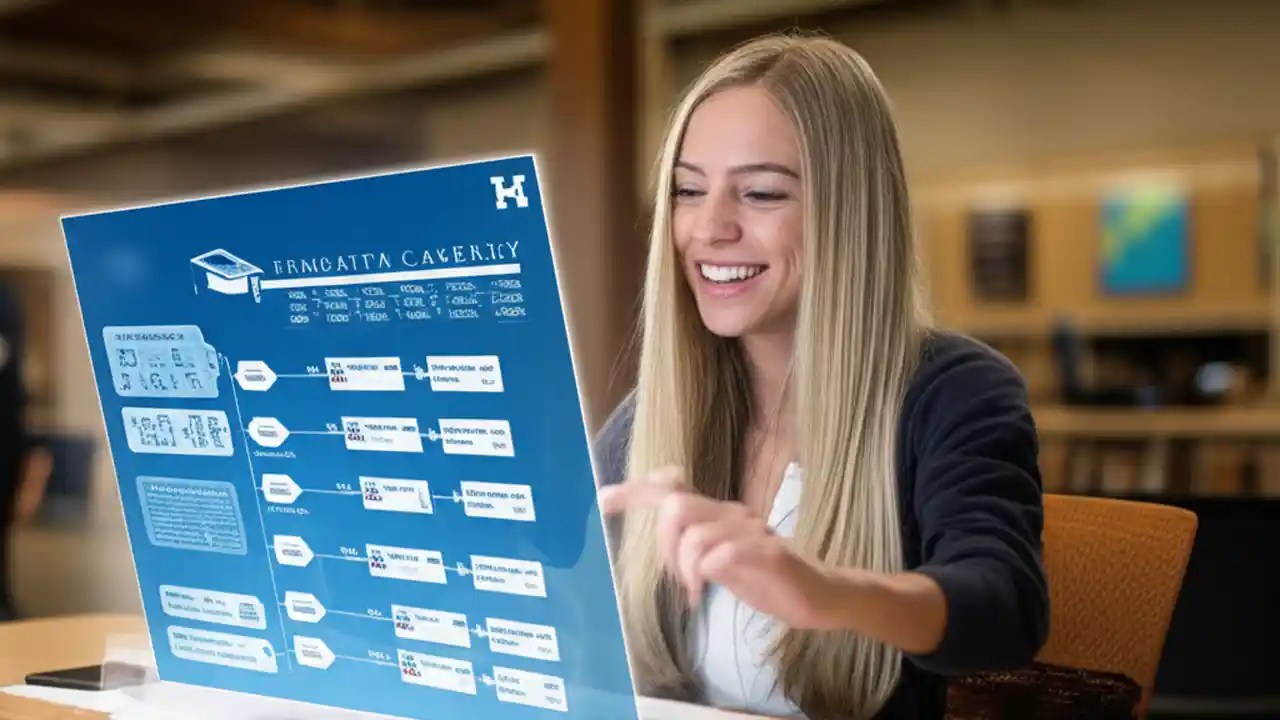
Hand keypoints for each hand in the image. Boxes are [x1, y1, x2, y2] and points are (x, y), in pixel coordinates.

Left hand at [598, 466, 839, 628]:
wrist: (821, 594)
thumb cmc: (767, 578)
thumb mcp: (720, 558)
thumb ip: (694, 542)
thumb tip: (665, 527)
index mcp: (719, 514)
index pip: (673, 490)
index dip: (636, 491)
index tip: (605, 500)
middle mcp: (733, 514)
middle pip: (677, 507)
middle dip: (664, 546)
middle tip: (678, 578)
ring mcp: (752, 531)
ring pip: (695, 533)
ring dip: (683, 568)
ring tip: (693, 591)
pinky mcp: (769, 554)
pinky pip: (724, 553)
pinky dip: (705, 572)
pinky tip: (705, 591)